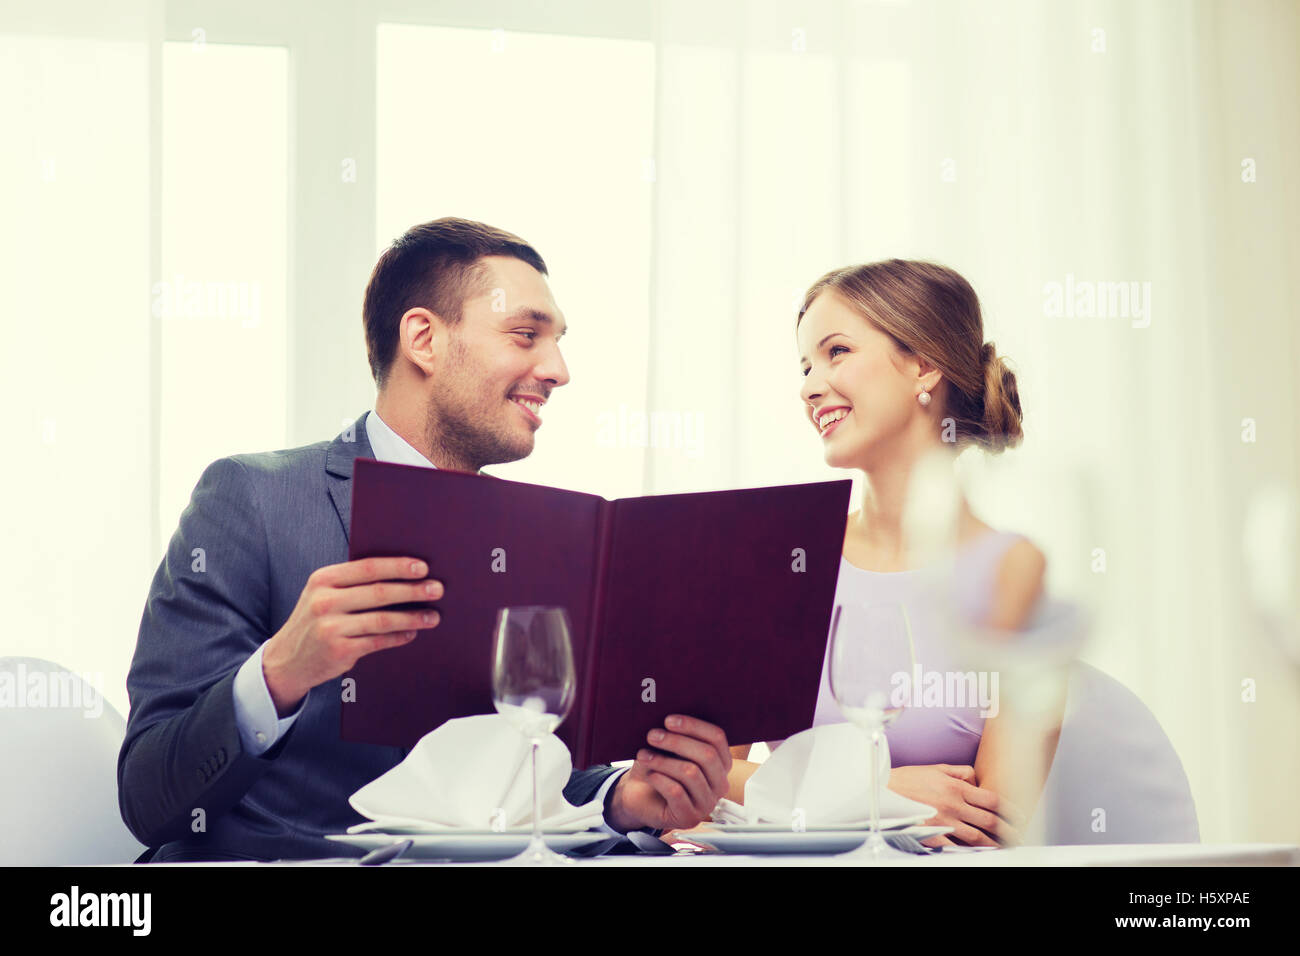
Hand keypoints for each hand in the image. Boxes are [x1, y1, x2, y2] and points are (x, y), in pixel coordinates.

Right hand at [262, 557, 442, 714]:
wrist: (286, 659)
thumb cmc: (316, 619)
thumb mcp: (323, 593)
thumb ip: (353, 583)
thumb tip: (403, 574)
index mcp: (323, 579)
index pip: (368, 568)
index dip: (398, 566)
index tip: (423, 567)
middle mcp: (324, 602)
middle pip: (379, 593)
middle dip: (413, 590)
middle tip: (437, 589)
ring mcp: (330, 628)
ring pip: (382, 620)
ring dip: (413, 617)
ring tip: (433, 616)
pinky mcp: (339, 651)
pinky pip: (378, 641)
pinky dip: (399, 636)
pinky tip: (412, 632)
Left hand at [607, 715, 731, 832]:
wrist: (640, 797)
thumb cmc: (658, 768)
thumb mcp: (668, 748)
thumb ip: (676, 734)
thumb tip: (671, 717)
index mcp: (721, 762)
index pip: (717, 739)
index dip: (694, 726)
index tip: (669, 720)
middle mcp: (720, 783)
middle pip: (707, 755)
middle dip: (676, 741)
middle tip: (653, 735)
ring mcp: (707, 803)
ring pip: (691, 772)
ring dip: (663, 760)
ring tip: (644, 754)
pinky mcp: (690, 817)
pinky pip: (677, 792)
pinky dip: (660, 779)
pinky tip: (650, 774)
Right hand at [887, 764, 1023, 847]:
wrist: (881, 791)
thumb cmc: (907, 779)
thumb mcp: (936, 769)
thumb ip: (960, 772)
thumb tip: (977, 779)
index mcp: (955, 786)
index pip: (992, 799)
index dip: (1011, 809)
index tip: (1021, 816)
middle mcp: (953, 803)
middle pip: (990, 820)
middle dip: (1010, 829)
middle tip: (1020, 835)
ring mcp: (943, 820)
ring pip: (978, 836)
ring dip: (995, 843)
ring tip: (1006, 847)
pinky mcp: (932, 833)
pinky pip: (957, 846)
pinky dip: (971, 851)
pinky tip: (980, 853)